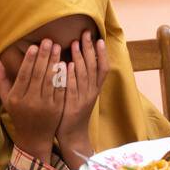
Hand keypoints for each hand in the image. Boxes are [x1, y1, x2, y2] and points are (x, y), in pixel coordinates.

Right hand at [0, 40, 64, 162]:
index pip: (24, 75)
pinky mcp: (57, 108)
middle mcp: (30, 102)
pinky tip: (66, 63)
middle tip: (48, 41)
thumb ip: (1, 79)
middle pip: (38, 75)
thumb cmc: (19, 115)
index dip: (29, 60)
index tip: (34, 46)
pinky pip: (61, 89)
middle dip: (43, 57)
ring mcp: (45, 106)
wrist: (34, 137)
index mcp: (16, 98)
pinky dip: (64, 76)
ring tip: (57, 48)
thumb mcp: (6, 99)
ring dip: (54, 62)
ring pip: (51, 81)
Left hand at [55, 30, 108, 163]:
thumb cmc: (73, 112)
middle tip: (86, 33)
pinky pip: (72, 89)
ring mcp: (82, 100)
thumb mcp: (82, 95)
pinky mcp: (71, 106)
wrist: (72, 136)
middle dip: (90, 49)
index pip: (102, 69)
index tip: (99, 39)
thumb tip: (79, 60)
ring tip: (75, 43)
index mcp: (94, 90)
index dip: (102, 54)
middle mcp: (91, 93)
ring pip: (83, 76)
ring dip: (80, 58)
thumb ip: (82, 79)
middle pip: (93, 68)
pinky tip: (67, 65)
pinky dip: (71, 77)